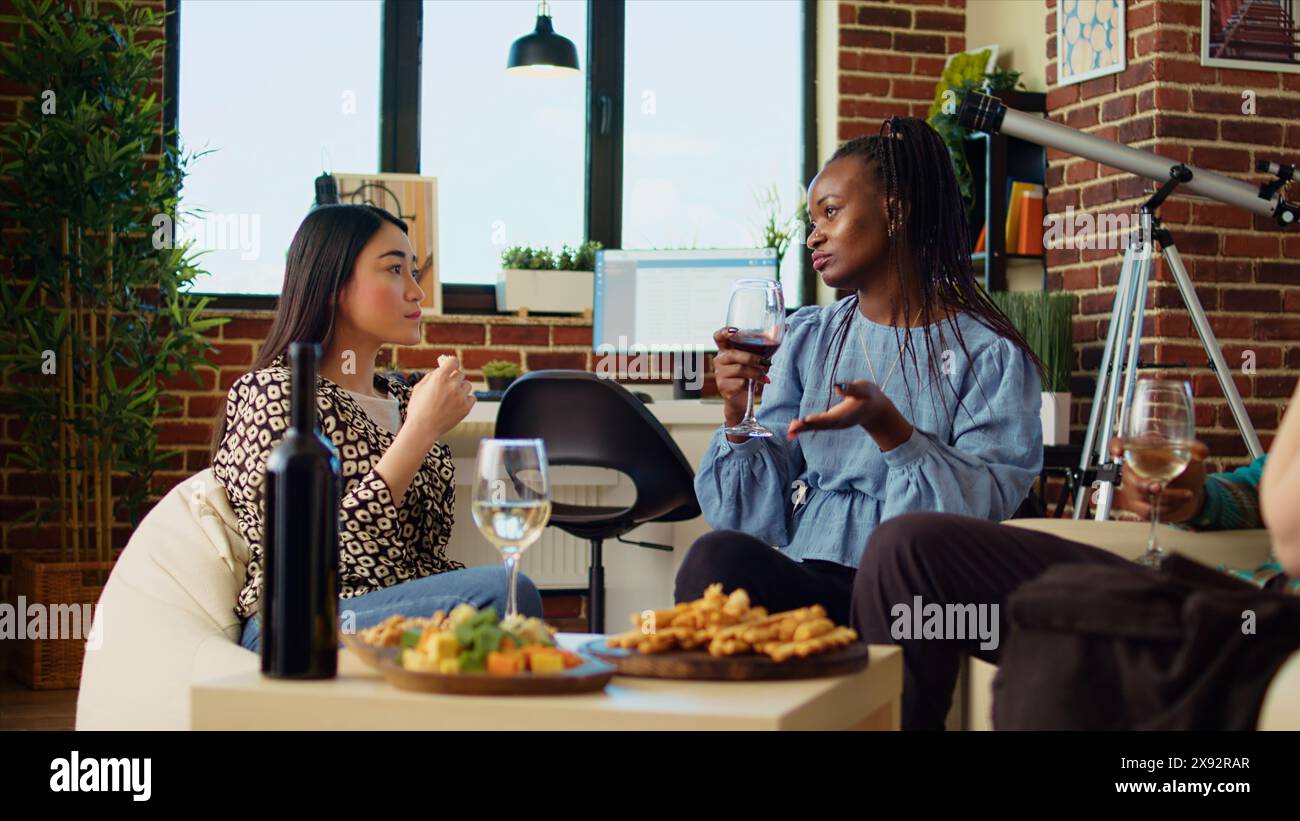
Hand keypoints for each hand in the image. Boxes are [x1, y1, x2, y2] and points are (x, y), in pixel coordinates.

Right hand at [405, 355, 474, 444]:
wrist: (423, 429)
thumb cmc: (418, 409)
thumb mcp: (419, 387)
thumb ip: (432, 376)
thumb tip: (441, 369)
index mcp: (440, 377)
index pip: (454, 361)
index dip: (451, 363)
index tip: (450, 367)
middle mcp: (452, 385)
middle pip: (460, 374)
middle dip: (454, 378)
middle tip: (447, 387)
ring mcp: (460, 397)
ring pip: (467, 385)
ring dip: (461, 388)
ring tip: (451, 397)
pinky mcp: (466, 408)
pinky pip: (472, 397)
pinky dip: (466, 399)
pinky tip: (457, 404)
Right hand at [712, 327, 771, 433]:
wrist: (742, 399)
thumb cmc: (749, 374)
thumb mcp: (756, 358)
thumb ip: (764, 345)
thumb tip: (783, 327)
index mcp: (726, 349)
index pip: (719, 336)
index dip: (724, 332)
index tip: (734, 331)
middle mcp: (719, 360)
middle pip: (734, 354)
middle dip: (753, 358)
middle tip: (766, 363)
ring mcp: (719, 374)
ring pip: (739, 369)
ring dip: (757, 373)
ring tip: (764, 376)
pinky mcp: (723, 387)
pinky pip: (740, 382)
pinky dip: (752, 384)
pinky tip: (757, 386)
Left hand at [787, 381, 909, 449]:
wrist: (876, 411)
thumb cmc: (869, 397)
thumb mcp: (864, 389)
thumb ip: (851, 388)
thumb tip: (836, 386)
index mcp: (845, 415)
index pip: (829, 418)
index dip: (818, 419)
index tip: (806, 420)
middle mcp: (838, 422)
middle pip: (820, 425)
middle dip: (805, 427)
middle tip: (791, 429)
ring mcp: (835, 424)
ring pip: (817, 427)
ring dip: (803, 429)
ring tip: (790, 431)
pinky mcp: (831, 422)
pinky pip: (816, 426)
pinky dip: (805, 427)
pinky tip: (793, 429)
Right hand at [1108, 436, 1208, 522]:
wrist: (1190, 493)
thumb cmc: (1187, 472)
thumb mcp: (1193, 457)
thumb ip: (1195, 450)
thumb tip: (1201, 451)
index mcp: (1141, 451)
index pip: (1120, 444)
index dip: (1116, 447)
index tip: (1119, 452)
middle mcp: (1132, 469)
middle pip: (1127, 476)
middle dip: (1144, 485)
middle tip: (1159, 487)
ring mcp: (1132, 488)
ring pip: (1139, 496)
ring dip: (1165, 498)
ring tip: (1186, 495)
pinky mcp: (1137, 506)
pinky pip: (1144, 511)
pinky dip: (1164, 509)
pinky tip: (1176, 505)